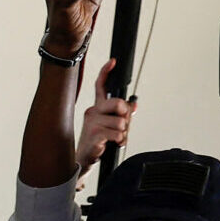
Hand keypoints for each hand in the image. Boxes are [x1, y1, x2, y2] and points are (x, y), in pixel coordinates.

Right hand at [74, 58, 136, 182]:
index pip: (100, 86)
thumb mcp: (112, 125)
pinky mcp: (95, 134)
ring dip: (123, 133)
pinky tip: (113, 143)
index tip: (113, 61)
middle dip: (125, 115)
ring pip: (121, 122)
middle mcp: (93, 111)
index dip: (106, 72)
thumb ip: (123, 114)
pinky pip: (117, 133)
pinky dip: (120, 140)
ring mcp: (92, 122)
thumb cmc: (98, 141)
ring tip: (115, 138)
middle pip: (118, 103)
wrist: (85, 159)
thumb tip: (135, 104)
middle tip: (122, 125)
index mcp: (97, 107)